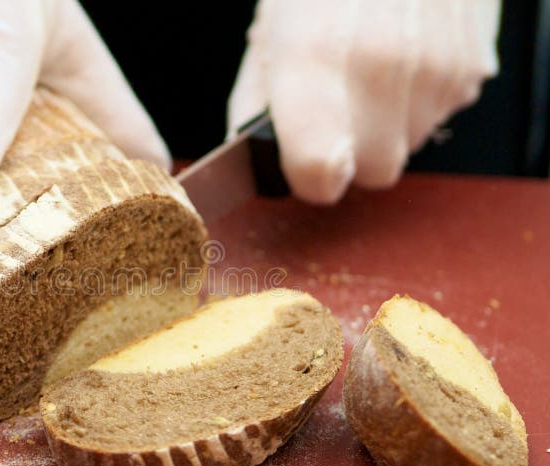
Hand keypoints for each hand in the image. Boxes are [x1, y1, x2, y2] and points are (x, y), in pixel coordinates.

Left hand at [228, 0, 500, 203]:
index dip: (308, 177)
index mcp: (317, 59)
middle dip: (352, 150)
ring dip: (386, 123)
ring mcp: (436, 68)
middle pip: (372, 172)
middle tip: (339, 103)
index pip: (320, 175)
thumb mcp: (269, 27)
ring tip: (371, 66)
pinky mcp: (472, 66)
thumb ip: (255, 101)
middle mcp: (383, 69)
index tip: (303, 164)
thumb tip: (254, 153)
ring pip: (407, 146)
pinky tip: (402, 55)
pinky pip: (436, 115)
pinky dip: (416, 99)